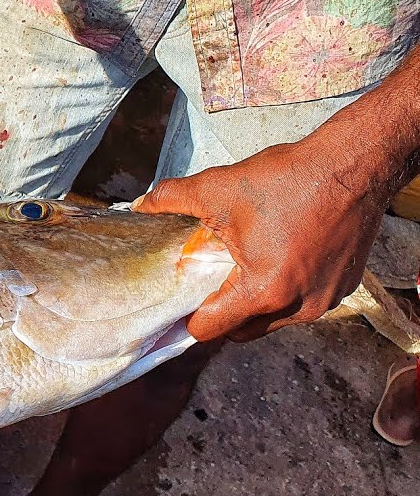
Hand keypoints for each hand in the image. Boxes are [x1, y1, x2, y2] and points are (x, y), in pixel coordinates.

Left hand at [134, 107, 399, 341]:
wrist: (354, 164)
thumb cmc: (286, 179)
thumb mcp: (216, 188)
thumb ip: (170, 200)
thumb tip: (140, 206)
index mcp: (263, 291)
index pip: (210, 329)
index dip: (186, 319)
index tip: (175, 304)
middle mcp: (298, 306)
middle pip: (241, 331)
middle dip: (220, 313)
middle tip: (204, 285)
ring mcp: (325, 301)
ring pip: (272, 321)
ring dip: (252, 304)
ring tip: (238, 270)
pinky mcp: (342, 288)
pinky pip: (301, 305)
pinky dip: (283, 293)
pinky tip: (274, 261)